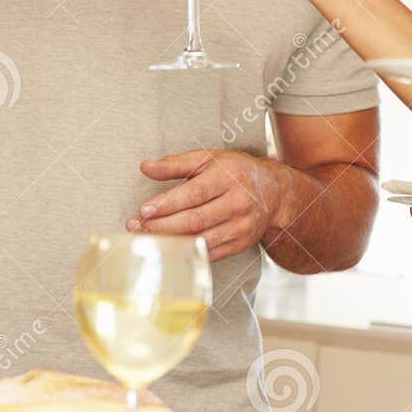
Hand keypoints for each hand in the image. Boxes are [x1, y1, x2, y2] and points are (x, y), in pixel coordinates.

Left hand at [128, 149, 283, 261]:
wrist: (274, 192)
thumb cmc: (236, 172)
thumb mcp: (209, 159)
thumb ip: (176, 164)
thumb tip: (146, 167)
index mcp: (228, 178)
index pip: (194, 193)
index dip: (167, 204)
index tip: (144, 210)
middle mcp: (237, 203)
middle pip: (195, 219)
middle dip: (162, 225)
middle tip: (137, 227)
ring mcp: (240, 227)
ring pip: (201, 240)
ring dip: (171, 242)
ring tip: (146, 239)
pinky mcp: (240, 244)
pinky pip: (209, 253)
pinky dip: (186, 253)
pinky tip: (168, 249)